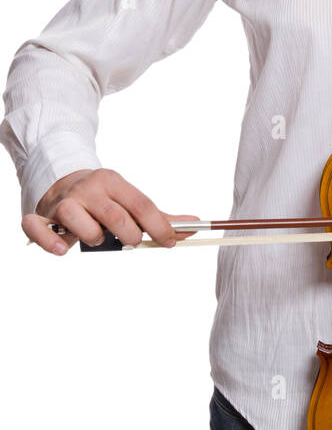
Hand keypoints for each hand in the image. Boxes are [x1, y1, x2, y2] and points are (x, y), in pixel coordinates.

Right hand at [23, 167, 199, 254]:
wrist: (59, 180)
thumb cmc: (101, 199)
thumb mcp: (128, 200)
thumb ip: (159, 216)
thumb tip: (195, 225)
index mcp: (112, 182)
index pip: (142, 206)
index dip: (160, 227)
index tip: (170, 242)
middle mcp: (88, 189)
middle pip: (117, 217)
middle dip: (131, 236)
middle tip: (131, 242)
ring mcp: (64, 202)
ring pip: (80, 222)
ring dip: (94, 238)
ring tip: (95, 237)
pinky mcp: (42, 216)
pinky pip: (38, 228)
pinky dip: (49, 241)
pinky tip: (63, 249)